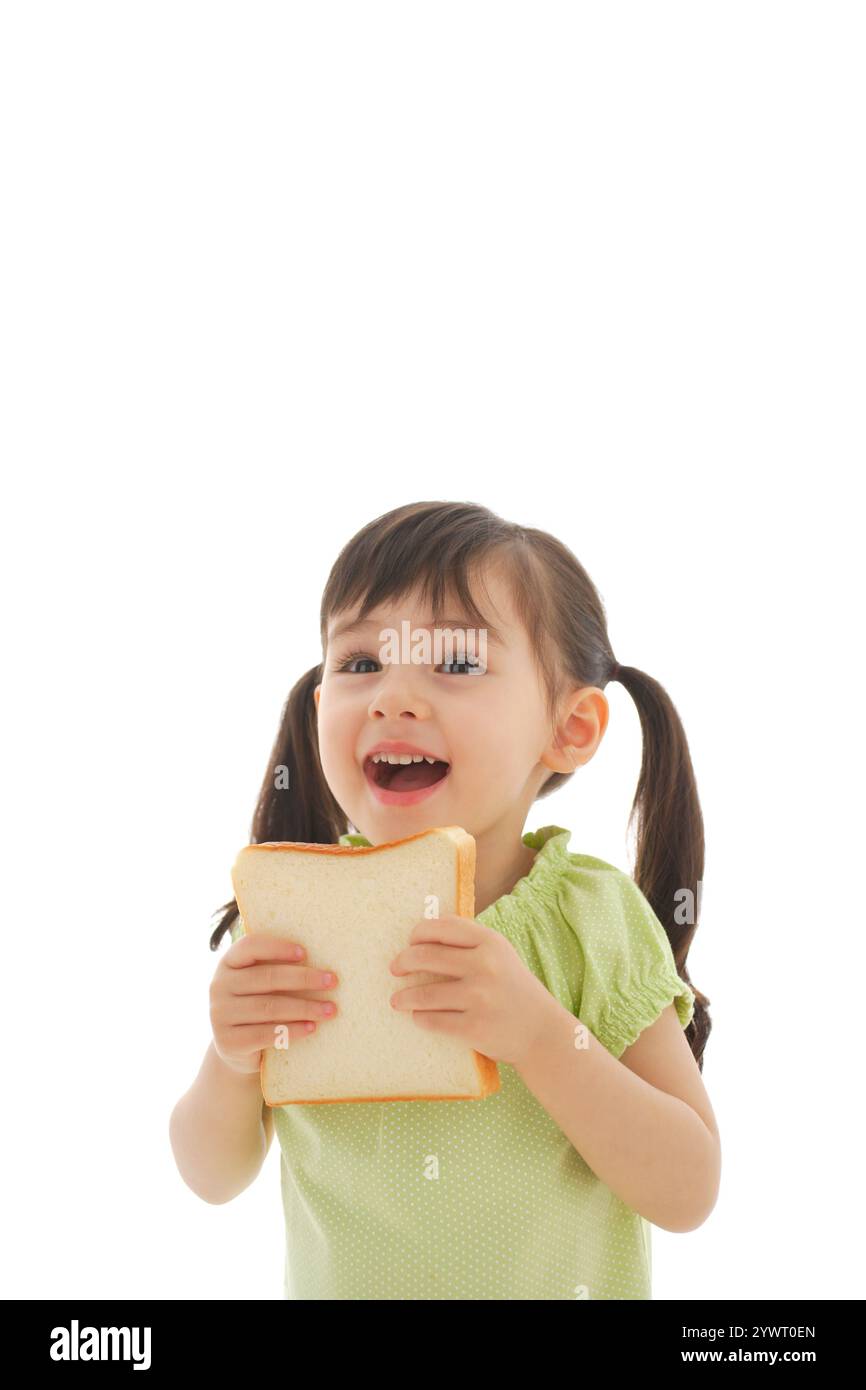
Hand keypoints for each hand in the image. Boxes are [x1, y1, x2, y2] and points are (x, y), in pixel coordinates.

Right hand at [210, 933, 339, 1074]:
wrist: (238, 1047)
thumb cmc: (259, 1004)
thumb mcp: (262, 984)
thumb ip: (278, 969)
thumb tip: (321, 965)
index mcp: (228, 963)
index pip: (250, 947)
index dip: (277, 948)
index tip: (305, 953)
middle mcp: (219, 986)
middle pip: (266, 978)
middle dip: (303, 978)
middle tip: (332, 981)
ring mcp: (220, 1014)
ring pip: (269, 1007)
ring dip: (304, 1007)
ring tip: (329, 1009)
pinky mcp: (228, 1042)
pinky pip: (265, 1034)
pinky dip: (292, 1030)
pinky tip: (311, 1027)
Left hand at [389, 915, 555, 1066]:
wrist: (542, 1032)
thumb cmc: (514, 989)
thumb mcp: (500, 955)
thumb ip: (469, 941)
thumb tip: (423, 933)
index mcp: (491, 942)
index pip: (441, 927)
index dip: (418, 933)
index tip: (410, 942)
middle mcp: (485, 966)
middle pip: (425, 956)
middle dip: (403, 962)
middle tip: (395, 969)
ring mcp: (479, 998)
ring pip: (423, 994)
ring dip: (403, 997)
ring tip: (397, 1000)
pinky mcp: (473, 1028)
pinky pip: (431, 1021)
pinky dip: (420, 1018)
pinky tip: (419, 1017)